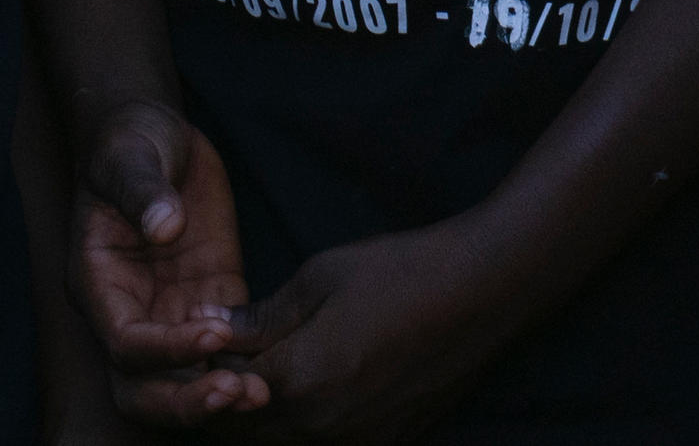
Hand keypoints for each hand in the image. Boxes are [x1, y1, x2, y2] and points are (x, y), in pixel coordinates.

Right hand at [72, 104, 265, 423]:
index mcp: (100, 286)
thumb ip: (142, 192)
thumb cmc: (130, 144)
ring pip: (182, 376)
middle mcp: (131, 310)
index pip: (124, 342)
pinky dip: (244, 360)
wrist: (154, 136)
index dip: (163, 348)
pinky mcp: (212, 292)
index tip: (210, 331)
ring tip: (262, 394)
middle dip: (182, 400)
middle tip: (237, 392)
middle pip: (142, 385)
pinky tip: (278, 363)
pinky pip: (226, 341)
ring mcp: (171, 307)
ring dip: (214, 392)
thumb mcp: (130, 157)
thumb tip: (163, 225)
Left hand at [218, 218, 533, 440]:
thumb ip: (260, 314)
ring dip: (267, 415)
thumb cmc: (408, 270)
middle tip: (242, 356)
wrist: (495, 285)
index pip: (219, 388)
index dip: (209, 362)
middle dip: (228, 397)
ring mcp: (356, 440)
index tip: (218, 336)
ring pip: (279, 444)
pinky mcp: (386, 442)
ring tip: (285, 368)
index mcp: (299, 378)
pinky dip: (308, 423)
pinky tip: (327, 384)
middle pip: (241, 429)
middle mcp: (320, 424)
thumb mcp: (324, 276)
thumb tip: (204, 325)